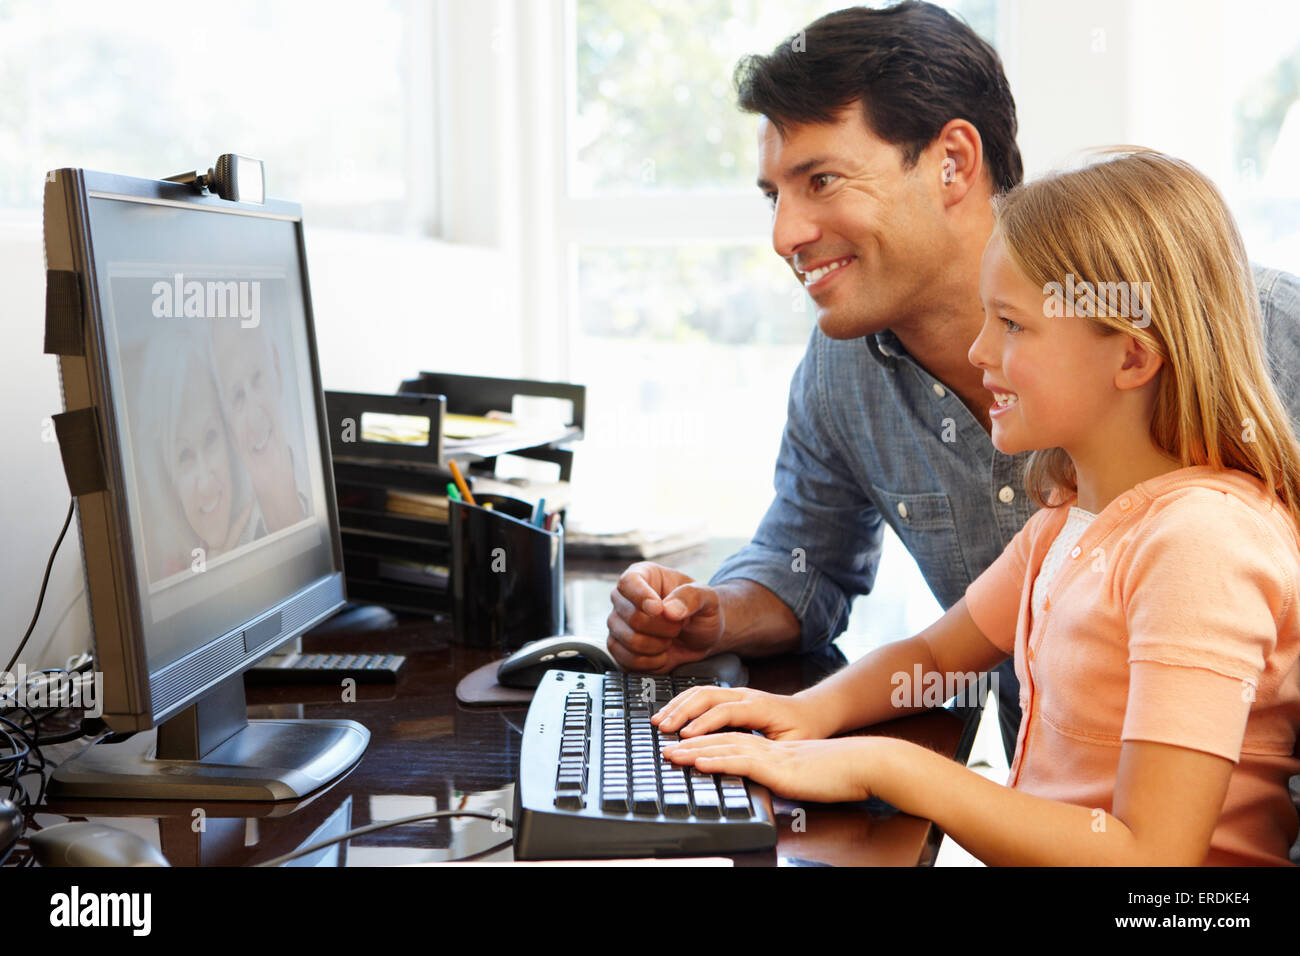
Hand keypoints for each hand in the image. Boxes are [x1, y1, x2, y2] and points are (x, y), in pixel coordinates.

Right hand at [606, 562, 724, 672]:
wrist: (700, 636)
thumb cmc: (701, 611)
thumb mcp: (708, 598)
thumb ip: (692, 597)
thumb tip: (669, 610)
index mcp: (643, 576)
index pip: (628, 583)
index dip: (641, 597)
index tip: (658, 609)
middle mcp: (625, 598)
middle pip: (632, 617)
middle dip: (664, 628)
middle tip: (679, 625)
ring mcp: (618, 624)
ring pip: (630, 641)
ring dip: (658, 646)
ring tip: (670, 638)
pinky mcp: (618, 648)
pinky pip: (627, 660)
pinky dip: (651, 662)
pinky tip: (662, 654)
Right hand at [651, 686, 826, 740]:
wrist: (811, 712)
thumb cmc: (804, 730)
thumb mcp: (793, 744)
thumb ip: (770, 752)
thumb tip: (747, 763)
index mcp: (759, 707)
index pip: (724, 711)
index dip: (702, 723)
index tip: (685, 736)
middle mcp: (745, 695)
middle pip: (706, 696)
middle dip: (681, 711)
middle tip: (663, 729)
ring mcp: (737, 692)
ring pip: (701, 691)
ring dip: (678, 705)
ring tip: (659, 720)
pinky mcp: (731, 696)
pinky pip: (703, 693)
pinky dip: (684, 702)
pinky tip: (671, 714)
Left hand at [661, 733, 884, 803]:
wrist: (863, 764)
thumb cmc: (837, 773)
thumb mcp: (801, 774)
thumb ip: (779, 775)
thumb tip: (763, 781)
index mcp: (770, 749)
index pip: (729, 740)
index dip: (702, 741)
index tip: (679, 746)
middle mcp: (766, 747)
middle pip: (720, 739)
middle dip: (688, 742)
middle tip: (663, 746)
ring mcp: (771, 755)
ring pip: (724, 746)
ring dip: (694, 749)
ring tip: (670, 753)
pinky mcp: (778, 767)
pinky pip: (742, 761)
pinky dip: (717, 761)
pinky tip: (699, 763)